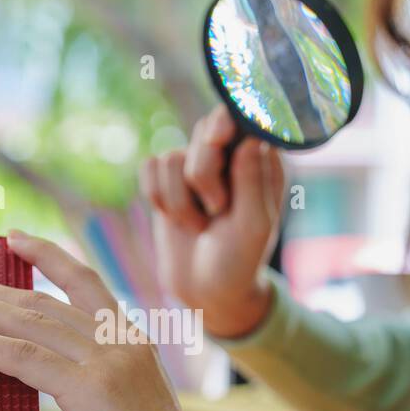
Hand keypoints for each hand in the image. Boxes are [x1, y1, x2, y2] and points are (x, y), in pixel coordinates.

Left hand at [0, 229, 255, 410]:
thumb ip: (94, 385)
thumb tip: (43, 377)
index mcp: (134, 343)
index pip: (84, 283)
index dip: (45, 257)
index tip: (11, 238)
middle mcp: (122, 343)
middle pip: (41, 299)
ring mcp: (110, 363)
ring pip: (28, 320)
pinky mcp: (94, 391)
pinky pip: (24, 358)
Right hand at [139, 105, 284, 337]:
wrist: (207, 292)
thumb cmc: (240, 261)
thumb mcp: (254, 226)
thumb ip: (253, 182)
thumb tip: (250, 139)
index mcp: (260, 161)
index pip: (242, 118)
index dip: (226, 124)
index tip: (219, 139)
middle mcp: (229, 157)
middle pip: (203, 132)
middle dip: (203, 175)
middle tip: (217, 208)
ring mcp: (196, 168)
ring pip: (171, 157)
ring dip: (181, 200)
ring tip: (200, 225)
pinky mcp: (167, 182)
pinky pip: (149, 169)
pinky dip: (158, 198)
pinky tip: (176, 220)